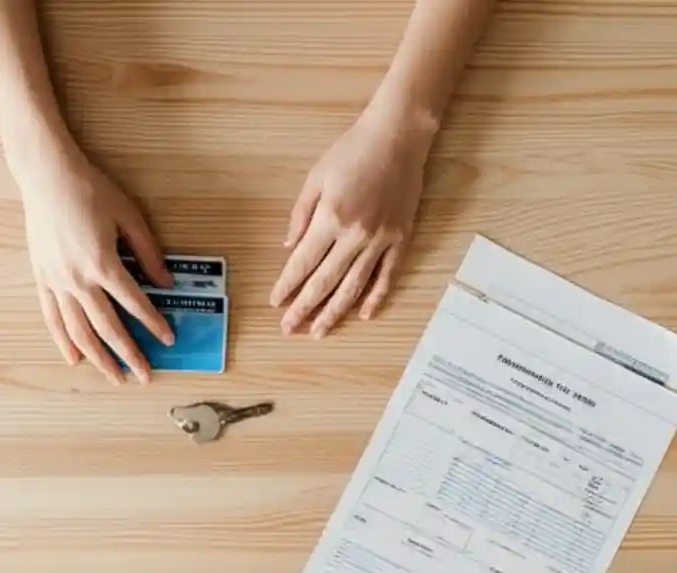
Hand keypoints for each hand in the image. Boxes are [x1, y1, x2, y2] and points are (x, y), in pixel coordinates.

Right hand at [20, 157, 174, 384]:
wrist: (46, 176)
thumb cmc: (90, 190)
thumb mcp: (128, 216)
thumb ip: (148, 252)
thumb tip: (165, 282)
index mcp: (104, 264)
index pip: (135, 304)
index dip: (154, 324)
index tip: (168, 339)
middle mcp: (78, 280)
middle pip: (107, 327)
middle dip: (128, 354)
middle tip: (144, 375)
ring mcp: (56, 282)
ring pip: (78, 331)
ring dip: (98, 358)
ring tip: (114, 376)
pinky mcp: (41, 279)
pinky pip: (52, 318)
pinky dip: (63, 341)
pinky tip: (74, 359)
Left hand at [270, 109, 432, 336]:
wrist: (398, 137)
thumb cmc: (352, 151)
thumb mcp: (316, 177)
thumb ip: (300, 215)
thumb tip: (290, 248)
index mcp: (331, 218)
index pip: (303, 263)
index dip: (287, 285)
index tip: (275, 303)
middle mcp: (356, 235)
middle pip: (326, 282)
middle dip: (305, 308)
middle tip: (289, 329)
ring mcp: (382, 240)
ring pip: (355, 286)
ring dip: (335, 312)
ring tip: (319, 332)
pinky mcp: (401, 238)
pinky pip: (388, 275)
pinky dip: (376, 297)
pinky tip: (363, 314)